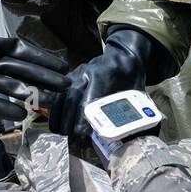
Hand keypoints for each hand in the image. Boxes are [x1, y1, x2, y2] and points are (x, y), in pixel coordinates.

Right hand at [0, 26, 68, 120]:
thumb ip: (2, 49)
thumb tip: (30, 59)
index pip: (24, 50)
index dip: (44, 58)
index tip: (64, 66)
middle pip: (21, 68)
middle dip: (45, 77)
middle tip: (66, 84)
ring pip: (7, 85)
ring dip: (30, 93)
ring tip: (49, 100)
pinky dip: (4, 109)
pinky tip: (21, 115)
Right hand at [47, 27, 170, 140]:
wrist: (124, 55)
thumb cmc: (131, 76)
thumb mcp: (136, 90)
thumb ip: (129, 109)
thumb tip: (124, 132)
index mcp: (105, 73)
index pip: (90, 98)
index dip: (83, 117)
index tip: (81, 133)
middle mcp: (87, 71)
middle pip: (72, 97)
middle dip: (69, 119)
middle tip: (71, 136)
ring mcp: (77, 73)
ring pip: (61, 94)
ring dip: (58, 115)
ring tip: (60, 132)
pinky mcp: (70, 77)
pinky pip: (58, 92)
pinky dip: (55, 108)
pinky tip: (55, 121)